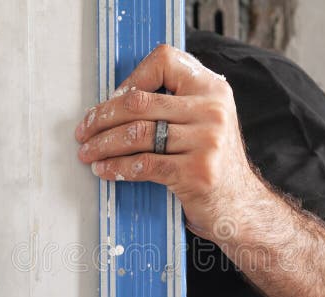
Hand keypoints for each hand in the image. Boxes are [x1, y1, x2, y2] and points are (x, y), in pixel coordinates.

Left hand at [74, 44, 263, 242]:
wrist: (239, 206)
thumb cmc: (212, 163)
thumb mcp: (205, 121)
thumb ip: (175, 102)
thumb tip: (116, 101)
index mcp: (212, 88)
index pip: (164, 61)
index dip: (130, 78)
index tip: (111, 101)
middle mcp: (212, 110)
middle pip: (139, 102)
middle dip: (102, 118)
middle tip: (84, 131)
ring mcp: (206, 141)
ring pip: (136, 134)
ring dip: (103, 145)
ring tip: (88, 153)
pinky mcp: (197, 172)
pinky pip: (144, 165)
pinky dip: (117, 167)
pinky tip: (105, 170)